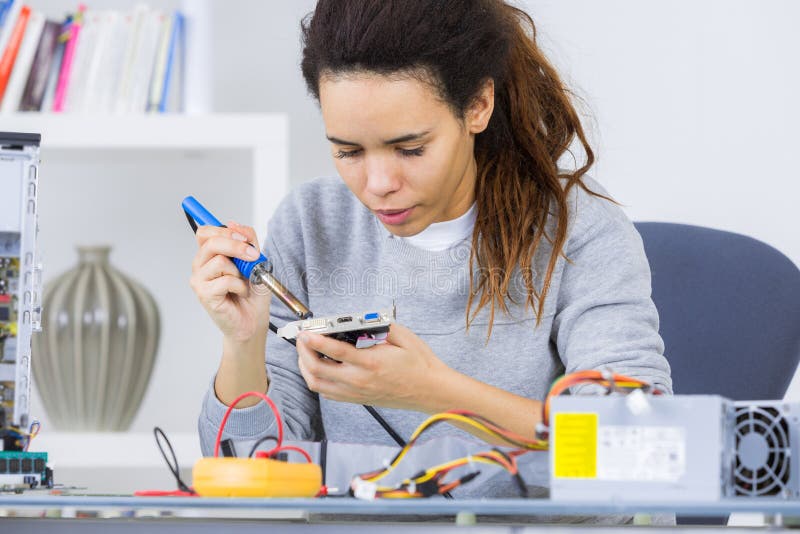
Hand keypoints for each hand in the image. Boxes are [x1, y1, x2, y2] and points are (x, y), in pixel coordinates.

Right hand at [189, 221, 270, 342]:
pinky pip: (225, 280)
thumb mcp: (256, 262)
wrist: (253, 321)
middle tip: (253, 256)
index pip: (205, 232)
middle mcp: (201, 265)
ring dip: (239, 271)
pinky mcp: (204, 294)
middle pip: (211, 241)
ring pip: (219, 260)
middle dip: (237, 245)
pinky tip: (239, 294)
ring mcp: (200, 280)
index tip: (243, 237)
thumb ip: (248, 241)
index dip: (224, 230)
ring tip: (242, 283)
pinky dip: (239, 286)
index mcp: (210, 255)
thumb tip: (235, 224)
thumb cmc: (252, 294)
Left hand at [295, 323, 451, 410]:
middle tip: (302, 339)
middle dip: (304, 352)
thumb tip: (360, 321)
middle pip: (318, 369)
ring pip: (318, 384)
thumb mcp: (403, 337)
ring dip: (306, 367)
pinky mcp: (357, 399)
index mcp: (371, 363)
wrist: (429, 391)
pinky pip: (327, 393)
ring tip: (305, 353)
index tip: (305, 332)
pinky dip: (316, 380)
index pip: (335, 351)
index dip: (315, 340)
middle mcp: (359, 381)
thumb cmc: (419, 364)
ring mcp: (356, 393)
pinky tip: (318, 368)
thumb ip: (379, 327)